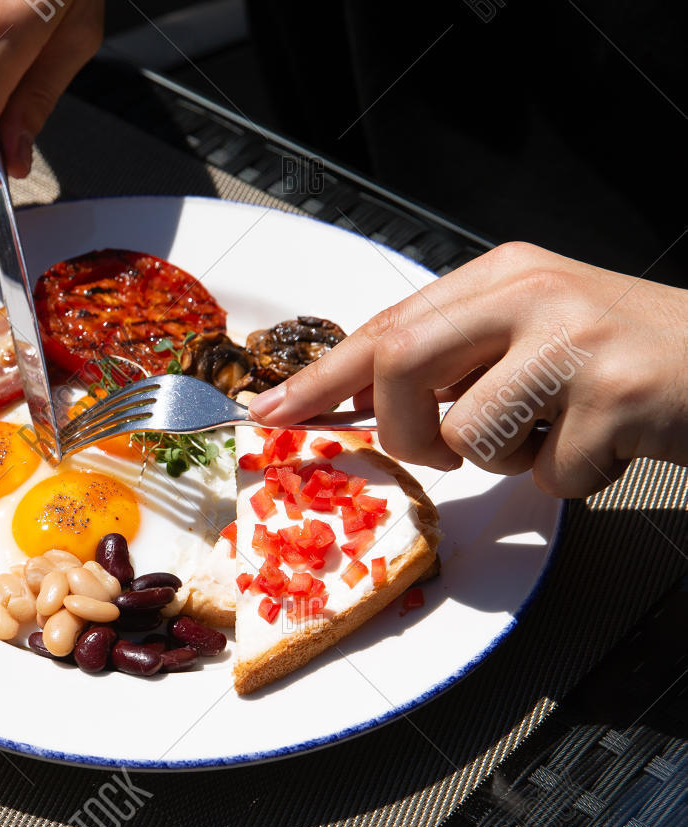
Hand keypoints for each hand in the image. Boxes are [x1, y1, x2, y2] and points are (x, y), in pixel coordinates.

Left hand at [248, 242, 687, 497]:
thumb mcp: (533, 334)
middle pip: (399, 365)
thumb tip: (350, 401)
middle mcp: (534, 294)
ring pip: (470, 436)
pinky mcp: (621, 396)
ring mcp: (578, 341)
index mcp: (503, 276)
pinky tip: (611, 443)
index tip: (268, 412)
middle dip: (403, 429)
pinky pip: (549, 475)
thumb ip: (451, 358)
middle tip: (443, 449)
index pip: (385, 326)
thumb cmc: (629, 357)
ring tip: (560, 429)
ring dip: (509, 460)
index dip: (319, 378)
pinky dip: (573, 480)